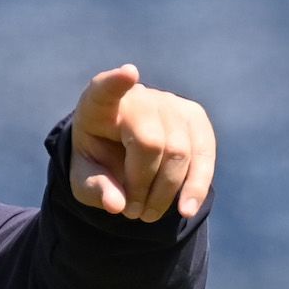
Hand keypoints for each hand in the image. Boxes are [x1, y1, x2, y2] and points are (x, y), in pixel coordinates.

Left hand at [69, 64, 215, 222]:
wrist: (123, 156)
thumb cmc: (98, 164)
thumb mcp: (84, 181)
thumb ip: (95, 189)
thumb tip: (117, 204)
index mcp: (98, 107)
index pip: (105, 90)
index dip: (116, 83)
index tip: (129, 74)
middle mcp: (137, 97)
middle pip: (150, 142)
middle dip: (143, 185)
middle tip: (131, 213)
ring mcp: (170, 103)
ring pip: (180, 152)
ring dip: (165, 193)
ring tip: (147, 214)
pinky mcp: (194, 117)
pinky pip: (204, 153)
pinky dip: (197, 185)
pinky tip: (186, 209)